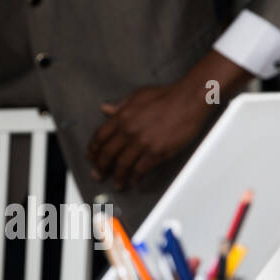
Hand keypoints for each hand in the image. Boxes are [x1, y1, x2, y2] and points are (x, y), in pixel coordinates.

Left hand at [87, 50, 252, 189]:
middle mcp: (128, 131)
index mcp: (122, 116)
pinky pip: (142, 169)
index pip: (100, 136)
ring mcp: (142, 142)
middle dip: (101, 167)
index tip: (91, 157)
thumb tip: (105, 109)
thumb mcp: (137, 95)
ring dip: (118, 176)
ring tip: (117, 184)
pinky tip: (134, 181)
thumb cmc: (165, 95)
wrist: (188, 100)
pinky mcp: (157, 152)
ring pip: (123, 165)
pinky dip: (136, 177)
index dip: (93, 149)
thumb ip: (119, 106)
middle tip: (98, 175)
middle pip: (108, 154)